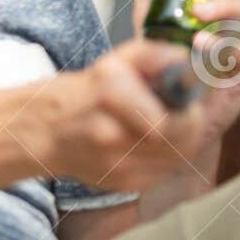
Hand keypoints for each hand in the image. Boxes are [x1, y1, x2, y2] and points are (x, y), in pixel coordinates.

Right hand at [54, 38, 235, 191]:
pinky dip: (167, 158)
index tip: (189, 102)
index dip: (192, 112)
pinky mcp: (122, 185)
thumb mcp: (119, 60)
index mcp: (110, 94)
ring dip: (182, 143)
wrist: (47, 131)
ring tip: (168, 125)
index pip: (172, 121)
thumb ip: (158, 54)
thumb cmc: (89, 91)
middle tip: (184, 113)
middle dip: (191, 127)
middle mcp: (111, 134)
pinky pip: (163, 172)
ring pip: (176, 160)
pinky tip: (153, 143)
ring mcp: (116, 166)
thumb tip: (189, 62)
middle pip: (180, 143)